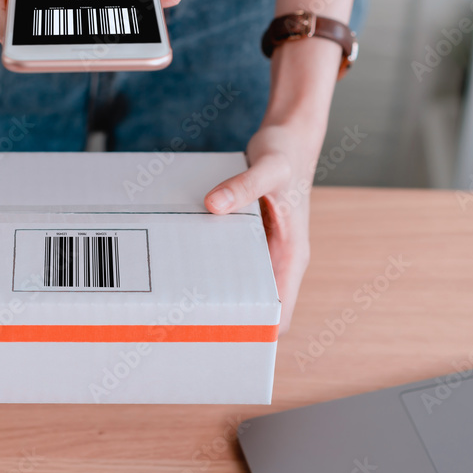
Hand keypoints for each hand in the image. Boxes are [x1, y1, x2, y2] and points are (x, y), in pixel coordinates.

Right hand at [0, 0, 181, 41]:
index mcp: (4, 21)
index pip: (52, 39)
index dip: (88, 43)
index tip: (119, 40)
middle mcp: (22, 29)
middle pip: (77, 34)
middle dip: (120, 23)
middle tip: (162, 5)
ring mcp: (32, 22)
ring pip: (80, 24)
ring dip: (119, 13)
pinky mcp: (40, 11)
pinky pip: (75, 10)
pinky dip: (103, 0)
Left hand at [203, 116, 322, 334]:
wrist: (290, 136)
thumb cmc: (286, 154)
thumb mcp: (269, 168)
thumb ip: (244, 186)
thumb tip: (214, 205)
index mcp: (292, 255)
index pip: (281, 314)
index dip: (260, 331)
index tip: (227, 336)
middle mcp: (280, 258)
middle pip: (258, 306)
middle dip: (230, 318)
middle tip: (189, 323)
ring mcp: (265, 248)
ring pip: (242, 285)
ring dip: (218, 293)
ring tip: (180, 300)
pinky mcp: (250, 235)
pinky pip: (230, 260)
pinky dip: (212, 265)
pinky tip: (183, 260)